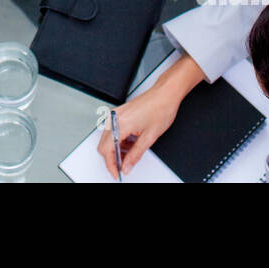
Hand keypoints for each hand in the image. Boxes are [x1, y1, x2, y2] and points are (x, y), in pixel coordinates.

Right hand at [98, 55, 205, 177]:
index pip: (107, 150)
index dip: (111, 165)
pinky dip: (119, 140)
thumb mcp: (149, 137)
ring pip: (107, 138)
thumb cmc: (160, 109)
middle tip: (123, 166)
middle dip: (112, 158)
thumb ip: (135, 154)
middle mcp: (115, 118)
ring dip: (116, 149)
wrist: (165, 94)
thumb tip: (127, 166)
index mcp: (121, 123)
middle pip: (103, 145)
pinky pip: (113, 130)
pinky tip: (130, 144)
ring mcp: (116, 114)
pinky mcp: (119, 113)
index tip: (116, 173)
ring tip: (130, 155)